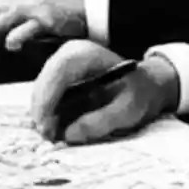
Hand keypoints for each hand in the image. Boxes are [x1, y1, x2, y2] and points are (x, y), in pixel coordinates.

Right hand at [30, 40, 176, 143]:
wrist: (146, 84)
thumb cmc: (140, 93)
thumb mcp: (128, 110)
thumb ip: (100, 121)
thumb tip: (68, 134)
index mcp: (88, 54)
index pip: (59, 71)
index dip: (48, 98)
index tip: (46, 124)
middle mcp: (71, 52)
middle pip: (45, 79)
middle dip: (42, 109)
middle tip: (47, 136)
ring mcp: (63, 60)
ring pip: (42, 86)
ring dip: (42, 111)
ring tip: (51, 134)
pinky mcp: (61, 73)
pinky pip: (46, 90)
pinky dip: (47, 108)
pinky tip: (53, 125)